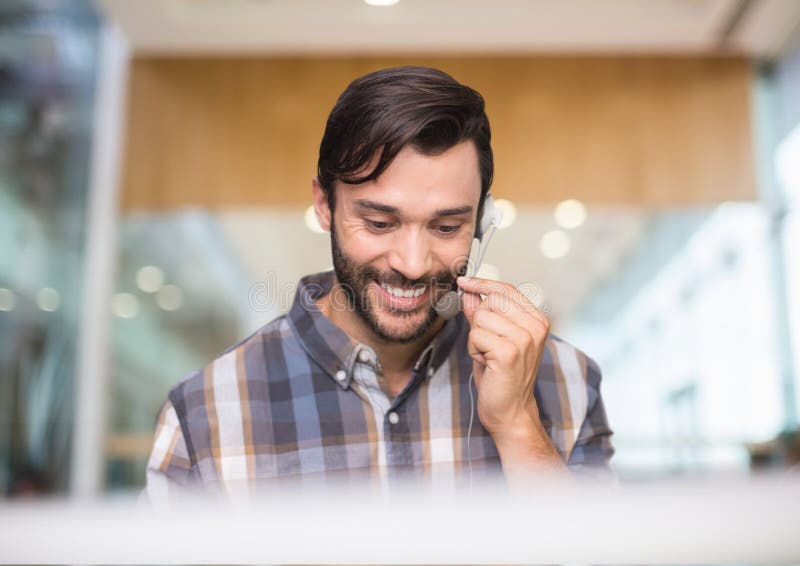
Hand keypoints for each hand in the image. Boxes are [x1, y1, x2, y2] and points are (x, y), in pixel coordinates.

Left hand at [457, 276, 549, 439]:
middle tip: (488, 346)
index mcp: (537, 320)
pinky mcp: (509, 351)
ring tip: (488, 356)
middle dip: (479, 322)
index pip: (507, 290)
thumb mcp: (491, 338)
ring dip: (476, 338)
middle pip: (490, 301)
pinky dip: (474, 350)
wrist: (510, 412)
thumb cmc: (501, 376)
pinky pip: (475, 335)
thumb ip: (481, 312)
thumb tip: (468, 290)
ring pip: (480, 317)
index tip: (463, 282)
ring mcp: (524, 338)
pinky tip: (487, 364)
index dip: (482, 284)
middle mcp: (535, 326)